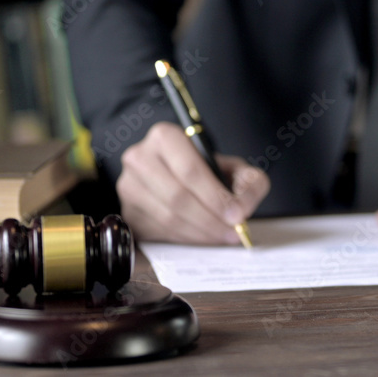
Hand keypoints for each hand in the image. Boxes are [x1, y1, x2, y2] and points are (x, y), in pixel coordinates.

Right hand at [116, 121, 269, 243]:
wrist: (186, 180)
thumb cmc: (210, 172)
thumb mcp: (236, 169)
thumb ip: (250, 184)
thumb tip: (241, 209)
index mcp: (164, 137)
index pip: (190, 170)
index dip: (215, 196)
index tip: (236, 215)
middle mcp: (139, 158)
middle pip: (177, 197)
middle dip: (210, 219)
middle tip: (233, 231)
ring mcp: (128, 186)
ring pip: (167, 217)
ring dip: (200, 232)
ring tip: (223, 236)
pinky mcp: (127, 212)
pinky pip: (158, 232)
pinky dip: (185, 239)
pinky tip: (203, 237)